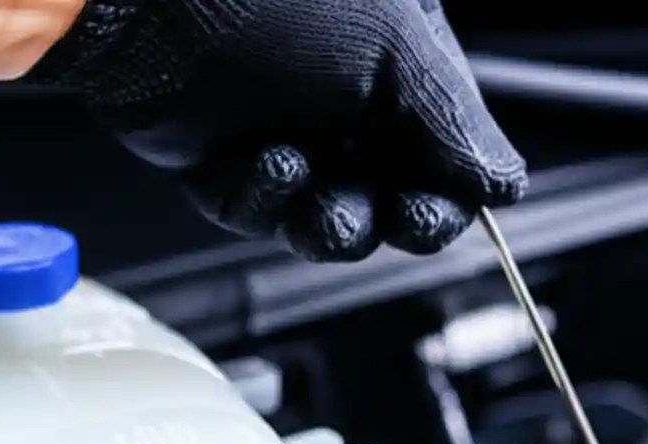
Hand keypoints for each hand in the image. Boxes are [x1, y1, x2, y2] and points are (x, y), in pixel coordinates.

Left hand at [32, 0, 526, 261]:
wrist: (142, 0)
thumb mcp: (390, 50)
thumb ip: (453, 123)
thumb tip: (506, 182)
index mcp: (399, 64)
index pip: (446, 156)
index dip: (444, 199)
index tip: (429, 213)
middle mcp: (344, 100)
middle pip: (387, 200)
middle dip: (384, 218)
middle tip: (383, 213)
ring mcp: (283, 130)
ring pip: (322, 218)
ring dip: (325, 219)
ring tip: (310, 188)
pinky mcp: (222, 159)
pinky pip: (255, 211)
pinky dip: (261, 199)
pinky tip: (261, 161)